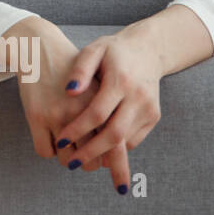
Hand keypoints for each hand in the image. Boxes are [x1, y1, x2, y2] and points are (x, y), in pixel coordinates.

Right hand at [11, 18, 126, 191]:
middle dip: (89, 163)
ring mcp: (58, 115)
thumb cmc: (73, 68)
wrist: (41, 47)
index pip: (116, 144)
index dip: (117, 167)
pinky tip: (50, 139)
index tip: (112, 173)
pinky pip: (44, 151)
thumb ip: (112, 112)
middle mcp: (82, 112)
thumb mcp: (100, 84)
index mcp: (103, 103)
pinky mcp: (36, 116)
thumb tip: (120, 147)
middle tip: (85, 158)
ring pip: (66, 158)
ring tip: (68, 149)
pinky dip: (49, 151)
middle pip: (92, 158)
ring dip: (68, 158)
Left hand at [54, 29, 163, 195]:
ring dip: (103, 155)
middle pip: (115, 134)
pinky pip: (134, 140)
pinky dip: (116, 149)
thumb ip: (80, 70)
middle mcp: (138, 98)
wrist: (148, 50)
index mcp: (121, 81)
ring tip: (80, 161)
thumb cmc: (113, 50)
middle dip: (91, 152)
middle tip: (71, 163)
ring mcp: (149, 109)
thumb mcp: (94, 50)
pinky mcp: (153, 117)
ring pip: (125, 141)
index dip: (77, 130)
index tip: (60, 141)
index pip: (97, 113)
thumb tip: (68, 92)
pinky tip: (98, 152)